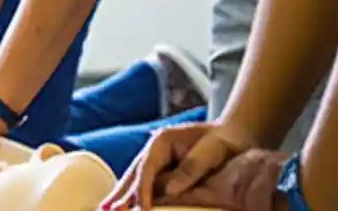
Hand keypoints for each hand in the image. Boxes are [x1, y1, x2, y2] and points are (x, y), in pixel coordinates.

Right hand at [103, 121, 258, 209]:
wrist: (232, 134)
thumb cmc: (223, 141)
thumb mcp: (210, 152)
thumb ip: (190, 169)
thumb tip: (170, 191)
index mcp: (162, 141)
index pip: (147, 169)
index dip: (143, 190)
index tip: (142, 210)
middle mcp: (153, 149)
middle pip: (133, 173)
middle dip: (121, 194)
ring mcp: (155, 158)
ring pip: (133, 179)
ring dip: (120, 195)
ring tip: (105, 209)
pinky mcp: (161, 168)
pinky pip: (143, 182)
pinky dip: (131, 194)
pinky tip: (122, 204)